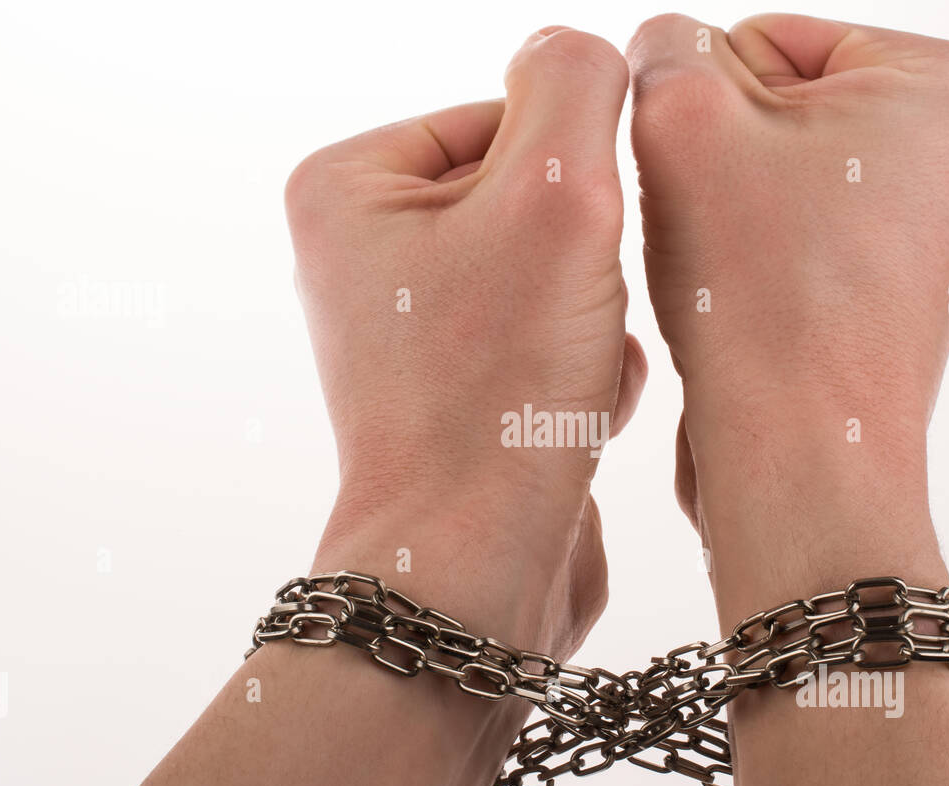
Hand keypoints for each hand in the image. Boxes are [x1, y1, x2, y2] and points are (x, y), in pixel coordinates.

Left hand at [285, 26, 645, 656]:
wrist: (475, 568)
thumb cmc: (500, 391)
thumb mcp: (555, 196)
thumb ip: (576, 84)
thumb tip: (579, 53)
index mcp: (351, 187)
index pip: (507, 113)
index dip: (576, 176)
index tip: (581, 247)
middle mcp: (367, 257)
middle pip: (535, 198)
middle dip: (587, 255)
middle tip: (576, 316)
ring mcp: (411, 333)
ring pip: (559, 273)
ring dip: (597, 312)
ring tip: (572, 373)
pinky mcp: (461, 396)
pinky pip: (556, 342)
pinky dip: (588, 369)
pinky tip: (576, 413)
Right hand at [628, 13, 948, 611]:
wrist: (800, 459)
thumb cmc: (760, 296)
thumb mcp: (683, 122)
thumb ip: (664, 50)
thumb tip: (665, 52)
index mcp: (944, 86)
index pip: (765, 37)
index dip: (696, 105)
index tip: (695, 179)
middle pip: (779, 110)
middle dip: (718, 158)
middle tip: (710, 230)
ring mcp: (935, 235)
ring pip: (780, 182)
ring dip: (727, 212)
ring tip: (725, 272)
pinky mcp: (897, 299)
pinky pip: (797, 244)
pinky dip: (753, 262)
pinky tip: (741, 304)